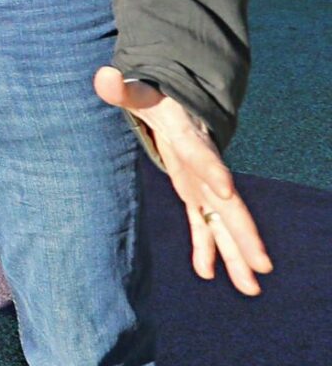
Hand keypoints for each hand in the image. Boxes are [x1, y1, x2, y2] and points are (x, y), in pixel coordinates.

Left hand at [94, 68, 271, 295]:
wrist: (175, 102)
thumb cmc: (157, 97)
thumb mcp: (140, 92)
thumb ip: (124, 89)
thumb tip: (104, 77)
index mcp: (190, 139)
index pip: (202, 155)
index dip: (213, 171)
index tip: (226, 192)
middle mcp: (204, 167)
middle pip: (228, 204)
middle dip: (244, 234)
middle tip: (263, 265)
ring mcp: (202, 183)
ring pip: (223, 222)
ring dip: (236, 254)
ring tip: (252, 288)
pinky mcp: (193, 192)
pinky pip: (203, 224)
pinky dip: (206, 248)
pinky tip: (211, 275)